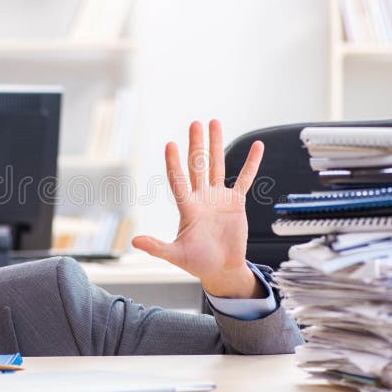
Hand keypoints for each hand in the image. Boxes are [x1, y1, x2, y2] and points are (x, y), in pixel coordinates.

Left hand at [132, 120, 264, 298]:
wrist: (221, 269)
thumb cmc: (197, 262)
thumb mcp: (176, 255)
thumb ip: (157, 247)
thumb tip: (134, 241)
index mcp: (187, 208)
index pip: (178, 181)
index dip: (174, 164)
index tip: (170, 144)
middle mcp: (202, 198)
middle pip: (198, 165)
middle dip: (196, 144)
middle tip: (195, 123)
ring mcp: (219, 198)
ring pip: (218, 165)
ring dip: (217, 145)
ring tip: (214, 122)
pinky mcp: (236, 202)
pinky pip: (245, 179)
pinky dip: (251, 163)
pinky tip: (257, 146)